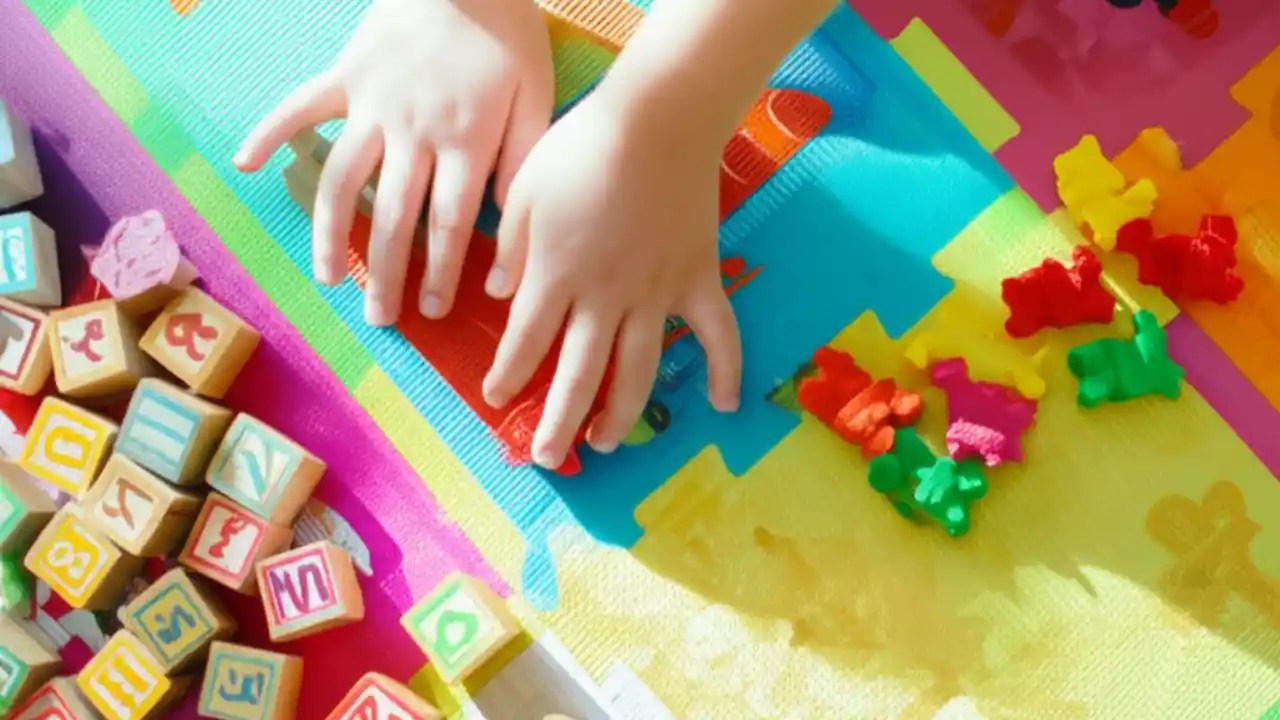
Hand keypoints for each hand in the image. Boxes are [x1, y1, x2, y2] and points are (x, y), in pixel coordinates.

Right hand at [234, 0, 553, 324]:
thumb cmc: (509, 35)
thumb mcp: (535, 99)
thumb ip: (520, 164)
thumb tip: (506, 220)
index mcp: (464, 143)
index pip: (449, 226)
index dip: (439, 274)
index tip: (431, 313)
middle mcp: (412, 133)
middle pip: (394, 217)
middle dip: (388, 273)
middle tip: (380, 319)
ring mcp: (372, 104)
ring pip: (342, 179)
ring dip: (330, 232)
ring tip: (327, 276)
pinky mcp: (345, 75)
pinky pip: (300, 106)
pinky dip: (269, 130)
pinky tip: (243, 163)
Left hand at [483, 94, 742, 468]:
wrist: (658, 119)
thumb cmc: (584, 147)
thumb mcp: (525, 189)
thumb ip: (510, 247)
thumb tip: (501, 297)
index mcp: (556, 274)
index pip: (524, 343)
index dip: (507, 376)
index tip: (495, 397)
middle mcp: (605, 297)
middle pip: (577, 376)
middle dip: (556, 422)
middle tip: (544, 457)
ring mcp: (657, 294)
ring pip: (637, 371)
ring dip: (619, 415)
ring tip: (603, 445)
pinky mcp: (698, 281)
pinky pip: (718, 334)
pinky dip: (725, 370)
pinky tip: (724, 406)